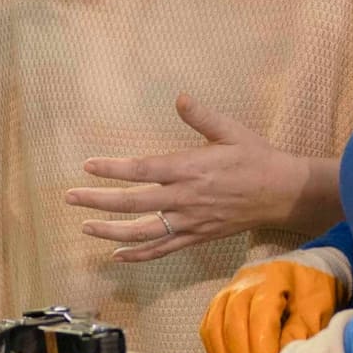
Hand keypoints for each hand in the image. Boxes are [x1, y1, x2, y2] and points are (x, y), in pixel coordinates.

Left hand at [65, 94, 320, 261]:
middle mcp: (186, 197)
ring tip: (86, 228)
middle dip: (99, 201)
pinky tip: (119, 255)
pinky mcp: (197, 236)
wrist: (282, 193)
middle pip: (134, 202)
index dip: (113, 169)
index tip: (88, 166)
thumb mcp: (232, 130)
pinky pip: (163, 249)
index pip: (143, 169)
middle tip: (71, 198)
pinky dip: (139, 254)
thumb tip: (179, 97)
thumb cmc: (256, 157)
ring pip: (144, 231)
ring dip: (111, 231)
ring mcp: (190, 221)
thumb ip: (202, 116)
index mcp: (191, 168)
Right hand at [200, 247, 352, 352]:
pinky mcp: (219, 303)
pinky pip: (209, 330)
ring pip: (215, 328)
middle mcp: (244, 281)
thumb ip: (298, 335)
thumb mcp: (317, 312)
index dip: (262, 350)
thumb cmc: (314, 292)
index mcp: (273, 278)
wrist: (305, 272)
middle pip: (233, 323)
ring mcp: (228, 291)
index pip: (259, 318)